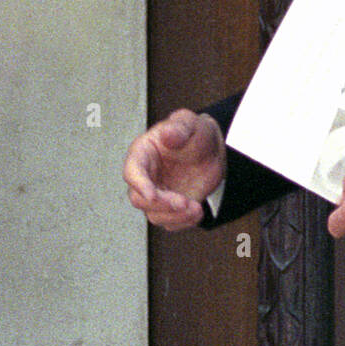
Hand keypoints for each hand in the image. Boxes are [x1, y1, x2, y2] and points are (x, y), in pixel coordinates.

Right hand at [123, 108, 226, 229]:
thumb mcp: (189, 124)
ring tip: (196, 208)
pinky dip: (183, 221)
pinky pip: (170, 222)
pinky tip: (197, 212)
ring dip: (174, 215)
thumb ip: (179, 127)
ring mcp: (157, 193)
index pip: (132, 171)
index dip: (139, 184)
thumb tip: (167, 133)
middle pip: (139, 199)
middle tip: (183, 202)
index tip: (151, 194)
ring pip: (154, 214)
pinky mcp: (169, 207)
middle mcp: (145, 176)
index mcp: (143, 153)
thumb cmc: (195, 134)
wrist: (212, 151)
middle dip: (161, 204)